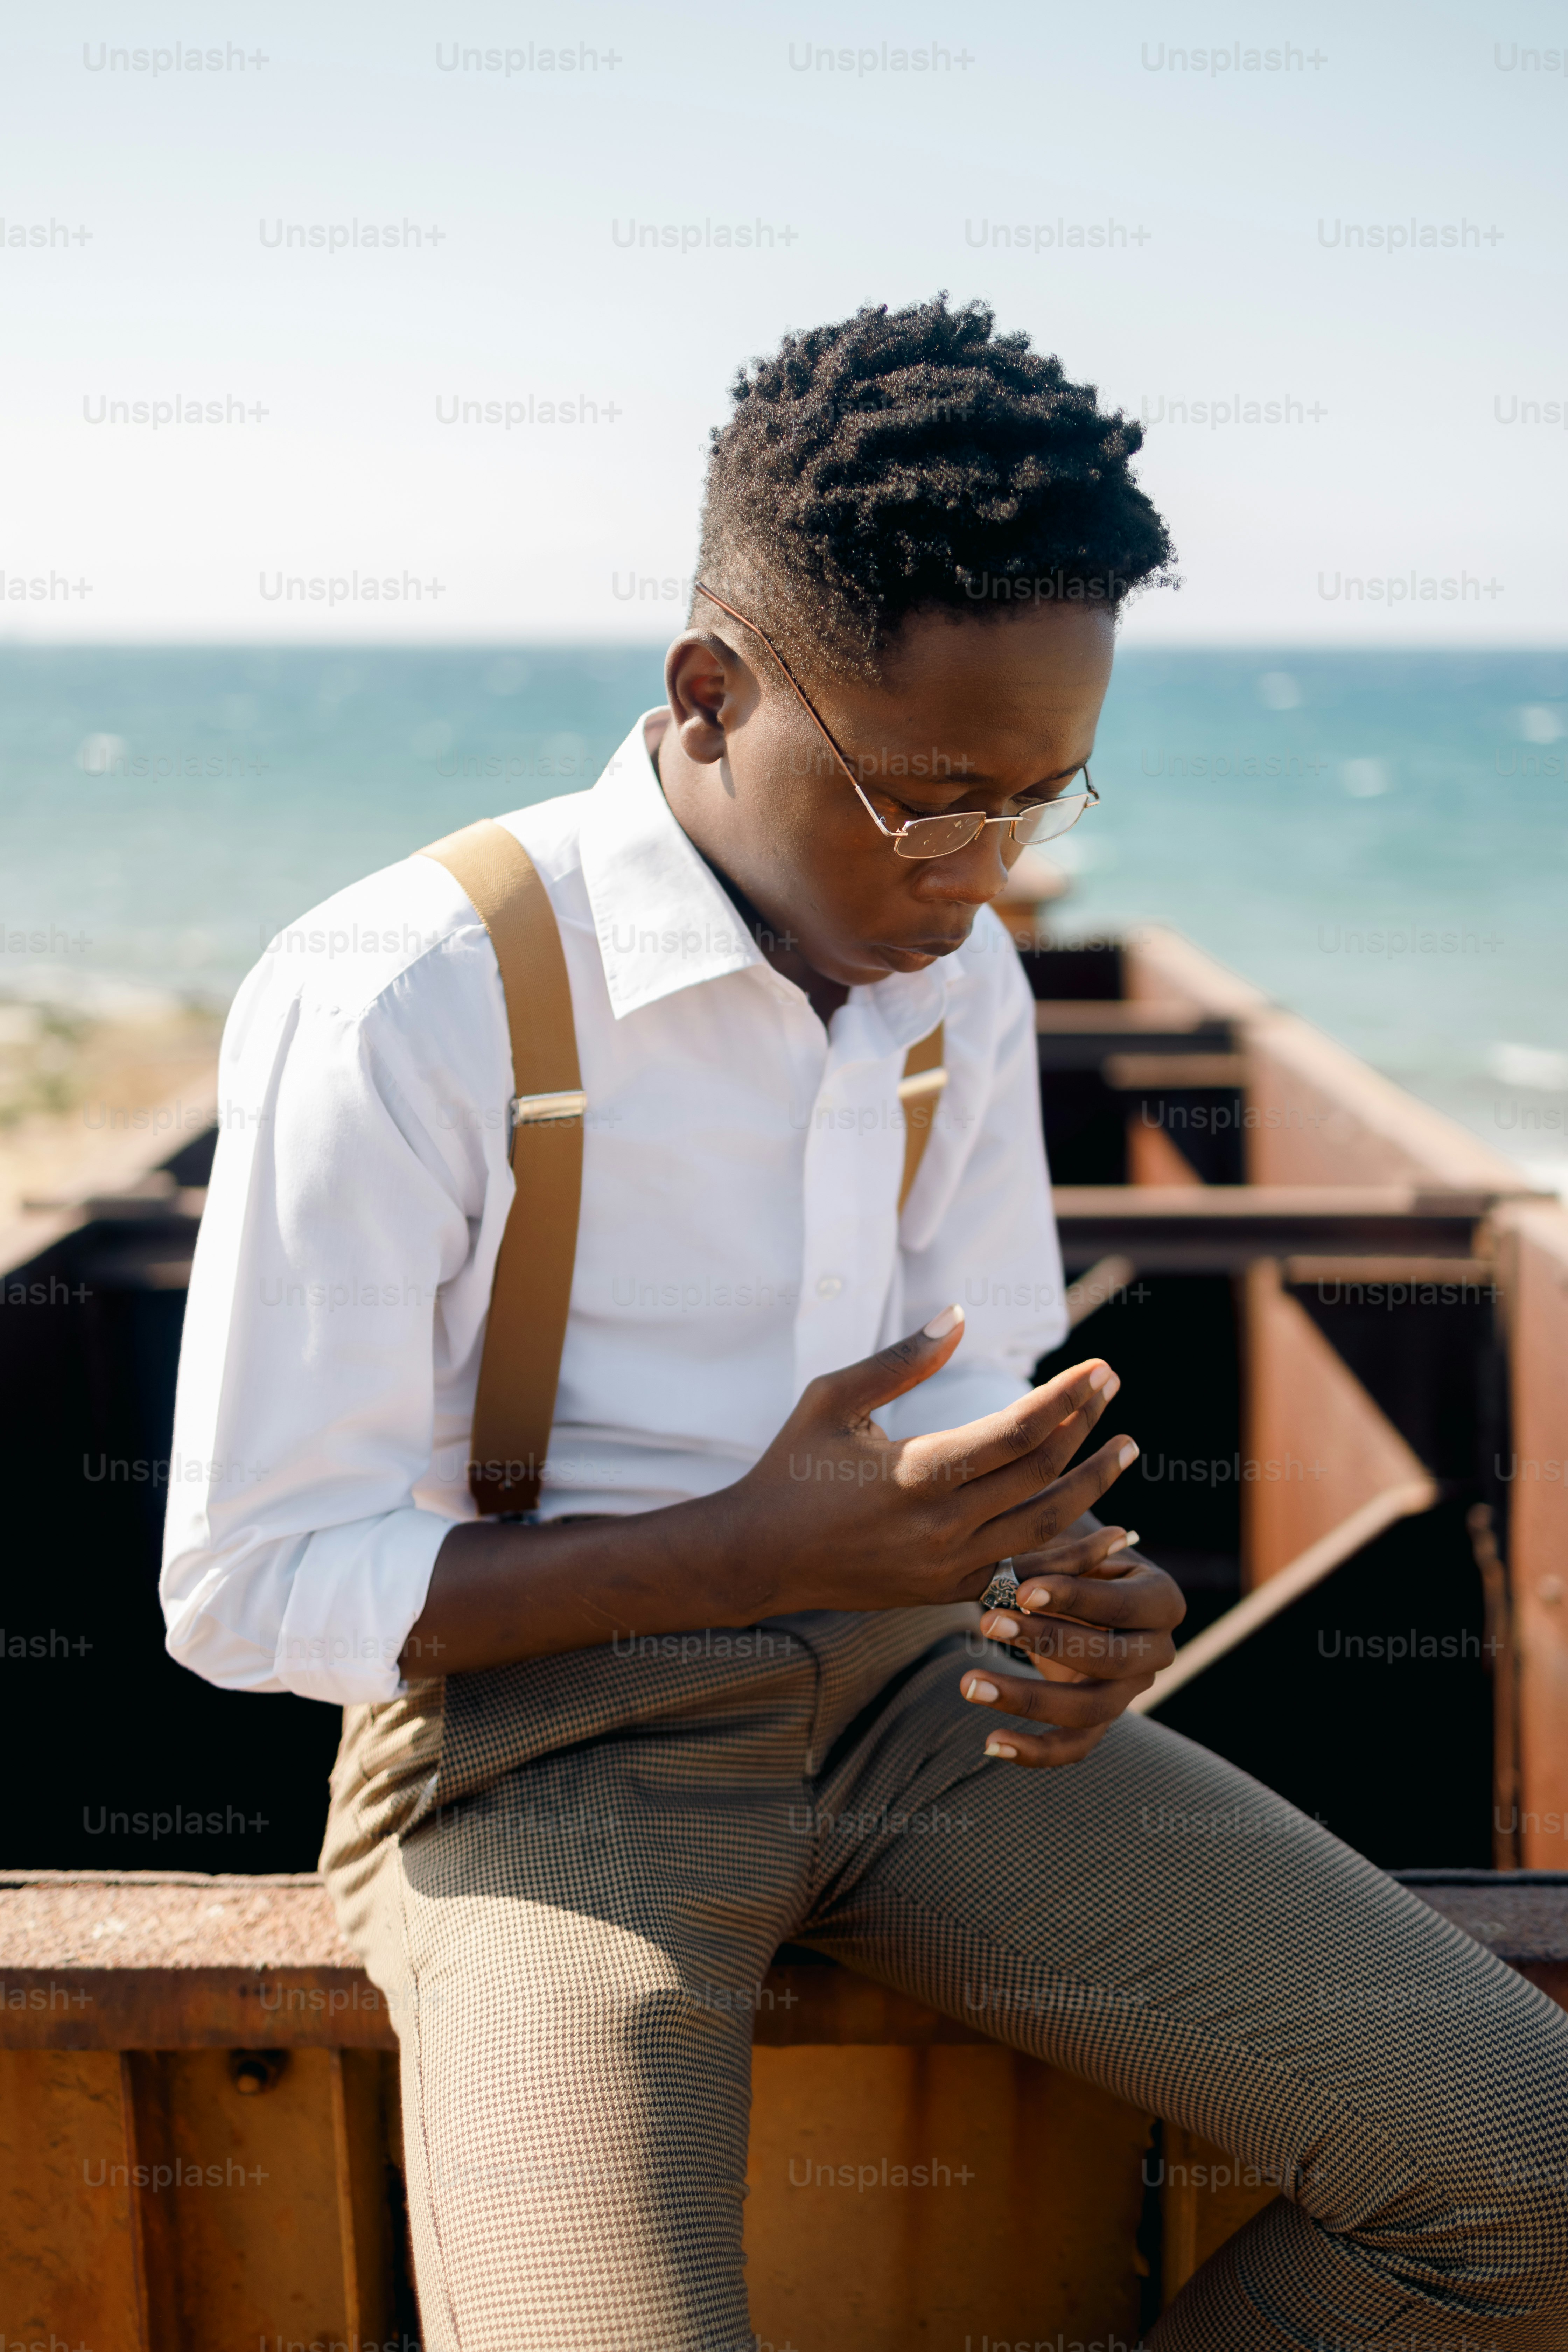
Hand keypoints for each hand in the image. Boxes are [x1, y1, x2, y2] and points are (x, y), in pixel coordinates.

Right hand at [706, 1304, 1138, 1618]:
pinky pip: (1026, 1573)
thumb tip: (959, 1317)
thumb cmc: (789, 1468)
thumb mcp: (831, 1400)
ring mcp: (947, 1567)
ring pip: (1044, 1527)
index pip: (1017, 1432)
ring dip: (1092, 1487)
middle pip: (1041, 1474)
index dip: (1066, 1398)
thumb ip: (900, 1361)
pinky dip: (1071, 1553)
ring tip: (1126, 1451)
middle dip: (1086, 1427)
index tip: (1099, 1368)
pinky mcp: (946, 1592)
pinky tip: (1107, 1536)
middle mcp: (941, 1526)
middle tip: (1113, 1387)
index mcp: (916, 1473)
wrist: (756, 1556)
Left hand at [959, 1522, 1186, 1767]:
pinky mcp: (1102, 1718)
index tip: (1020, 1590)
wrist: (1074, 1589)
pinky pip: (1076, 1746)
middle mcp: (1158, 1650)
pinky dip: (1035, 1751)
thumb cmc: (1072, 1560)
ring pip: (1090, 1708)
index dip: (1073, 1599)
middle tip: (987, 1621)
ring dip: (1027, 1698)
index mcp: (1162, 1600)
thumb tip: (1023, 1581)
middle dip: (1046, 1641)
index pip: (1120, 1605)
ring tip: (970, 1684)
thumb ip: (1052, 1562)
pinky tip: (990, 1744)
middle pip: (1109, 1659)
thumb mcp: (1069, 1547)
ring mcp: (1132, 1690)